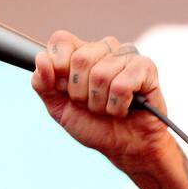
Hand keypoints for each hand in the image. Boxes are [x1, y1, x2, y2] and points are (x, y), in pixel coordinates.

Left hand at [32, 30, 172, 169]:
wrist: (124, 148)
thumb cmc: (93, 125)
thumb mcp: (58, 107)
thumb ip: (43, 84)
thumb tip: (41, 60)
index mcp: (80, 52)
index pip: (61, 40)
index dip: (57, 68)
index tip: (64, 89)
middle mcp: (103, 48)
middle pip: (80, 59)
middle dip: (80, 93)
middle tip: (90, 104)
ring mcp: (126, 55)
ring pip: (101, 74)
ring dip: (99, 103)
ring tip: (107, 108)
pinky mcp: (146, 67)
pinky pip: (122, 85)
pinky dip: (117, 106)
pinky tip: (124, 108)